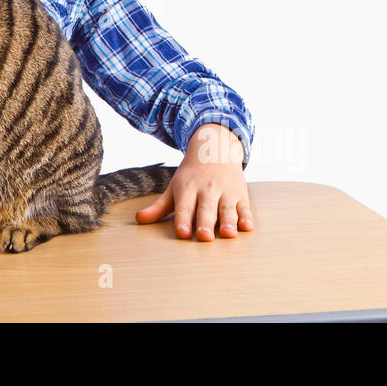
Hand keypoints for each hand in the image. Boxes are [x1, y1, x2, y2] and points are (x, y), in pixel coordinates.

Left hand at [135, 124, 255, 240]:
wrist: (214, 148)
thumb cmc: (191, 175)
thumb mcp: (174, 187)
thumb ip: (158, 207)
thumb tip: (139, 220)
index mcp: (187, 189)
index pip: (184, 207)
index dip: (183, 220)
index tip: (183, 234)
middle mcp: (206, 189)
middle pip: (206, 209)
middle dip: (205, 223)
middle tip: (205, 237)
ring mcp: (225, 191)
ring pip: (227, 208)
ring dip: (228, 221)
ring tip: (228, 234)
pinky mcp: (240, 194)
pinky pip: (244, 207)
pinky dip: (247, 217)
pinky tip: (248, 227)